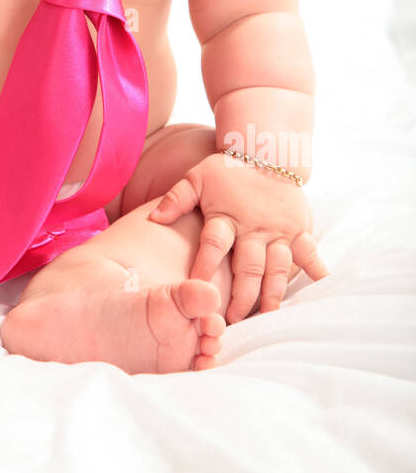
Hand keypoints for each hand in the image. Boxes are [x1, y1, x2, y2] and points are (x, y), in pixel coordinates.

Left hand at [147, 152, 328, 323]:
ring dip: (273, 294)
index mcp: (227, 217)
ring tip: (270, 319)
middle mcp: (254, 228)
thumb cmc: (228, 170)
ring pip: (277, 267)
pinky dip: (316, 269)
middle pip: (249, 266)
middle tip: (233, 321)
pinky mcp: (298, 230)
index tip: (197, 289)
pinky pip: (309, 252)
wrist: (266, 151)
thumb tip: (152, 218)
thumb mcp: (197, 177)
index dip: (205, 266)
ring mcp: (279, 231)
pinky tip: (321, 287)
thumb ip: (176, 198)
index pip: (214, 244)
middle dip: (241, 296)